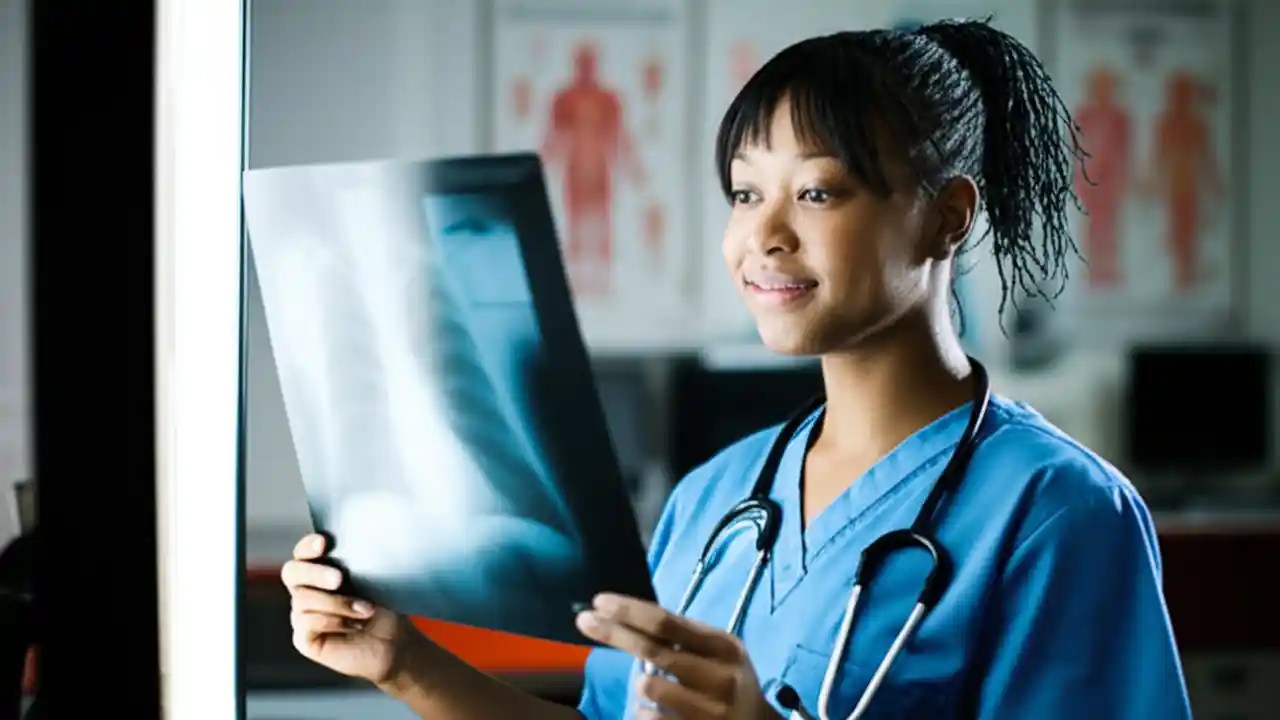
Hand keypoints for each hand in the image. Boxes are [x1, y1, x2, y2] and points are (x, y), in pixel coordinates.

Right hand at [280, 533, 421, 685]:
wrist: (392, 641)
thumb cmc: (383, 606)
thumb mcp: (373, 579)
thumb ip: (357, 563)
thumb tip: (357, 548)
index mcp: (320, 568)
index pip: (303, 552)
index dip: (308, 546)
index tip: (323, 543)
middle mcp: (306, 589)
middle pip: (291, 573)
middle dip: (315, 573)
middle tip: (339, 579)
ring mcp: (302, 614)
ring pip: (303, 600)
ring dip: (337, 603)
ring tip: (365, 609)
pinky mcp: (305, 638)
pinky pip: (307, 623)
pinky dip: (333, 621)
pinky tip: (354, 624)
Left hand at [576, 593, 783, 719]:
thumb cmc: (726, 681)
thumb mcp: (716, 653)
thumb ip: (682, 637)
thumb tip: (626, 614)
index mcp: (724, 646)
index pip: (667, 622)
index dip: (630, 610)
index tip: (600, 601)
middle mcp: (721, 676)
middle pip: (653, 649)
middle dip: (614, 632)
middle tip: (585, 621)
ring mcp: (711, 710)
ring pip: (649, 687)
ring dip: (640, 684)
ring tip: (652, 686)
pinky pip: (649, 718)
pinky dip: (643, 711)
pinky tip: (654, 710)